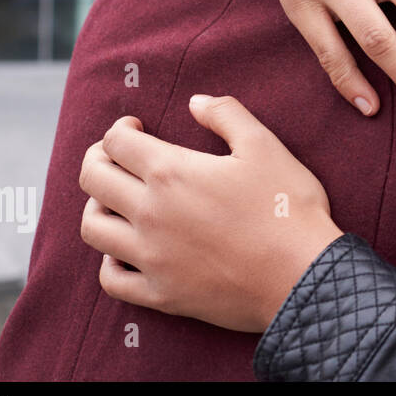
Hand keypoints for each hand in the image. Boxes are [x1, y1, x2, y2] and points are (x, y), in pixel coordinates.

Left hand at [79, 98, 343, 332]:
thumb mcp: (265, 147)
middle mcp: (150, 213)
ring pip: (93, 228)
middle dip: (98, 158)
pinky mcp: (160, 293)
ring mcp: (151, 257)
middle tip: (115, 156)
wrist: (303, 276)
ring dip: (98, 206)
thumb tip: (195, 102)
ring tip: (117, 201)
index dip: (119, 128)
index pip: (116, 142)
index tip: (135, 127)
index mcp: (171, 173)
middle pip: (93, 179)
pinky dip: (109, 262)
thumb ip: (227, 115)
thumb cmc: (288, 207)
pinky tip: (125, 252)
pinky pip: (111, 279)